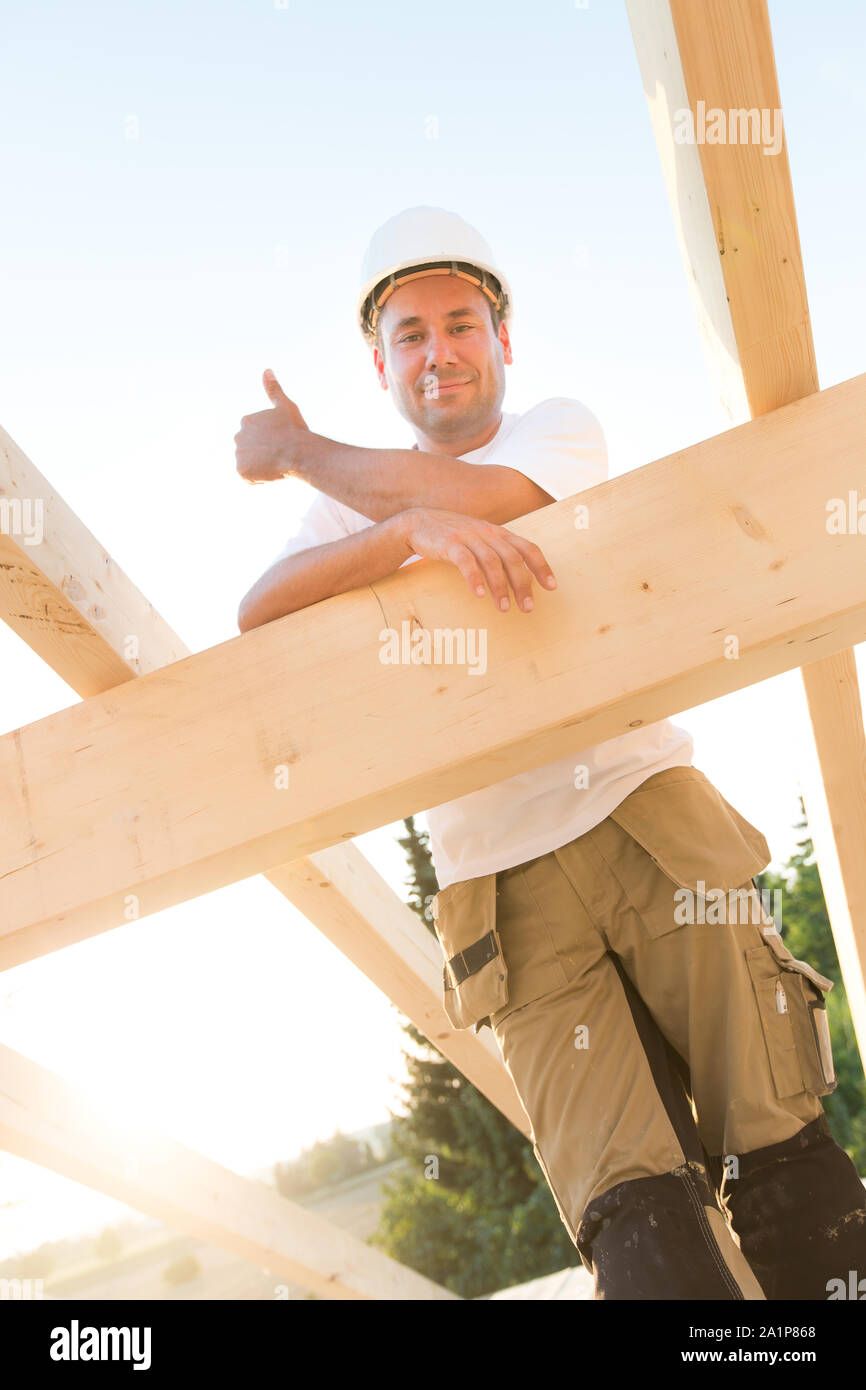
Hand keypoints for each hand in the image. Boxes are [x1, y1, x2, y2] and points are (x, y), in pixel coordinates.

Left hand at [235, 369, 309, 483]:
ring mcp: (238, 454)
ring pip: (250, 464)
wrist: (298, 452)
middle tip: (280, 454)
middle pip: (251, 450)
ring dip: (261, 466)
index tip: (282, 441)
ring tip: (277, 463)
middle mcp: (238, 436)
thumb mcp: (285, 406)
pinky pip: (249, 477)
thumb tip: (266, 370)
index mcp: (246, 421)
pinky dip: (259, 477)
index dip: (271, 441)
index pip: (256, 436)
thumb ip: (273, 390)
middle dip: (263, 453)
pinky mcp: (241, 471)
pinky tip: (272, 471)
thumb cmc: (295, 429)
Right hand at [401, 507, 556, 611]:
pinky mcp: (450, 544)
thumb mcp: (480, 540)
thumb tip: (520, 578)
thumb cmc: (453, 537)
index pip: (527, 548)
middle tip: (528, 607)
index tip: (552, 587)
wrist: (418, 522)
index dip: (542, 567)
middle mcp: (488, 533)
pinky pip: (466, 562)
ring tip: (505, 608)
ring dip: (501, 587)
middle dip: (523, 584)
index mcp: (498, 533)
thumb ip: (498, 553)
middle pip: (513, 558)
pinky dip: (474, 579)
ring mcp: (469, 537)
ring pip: (492, 562)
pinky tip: (480, 595)